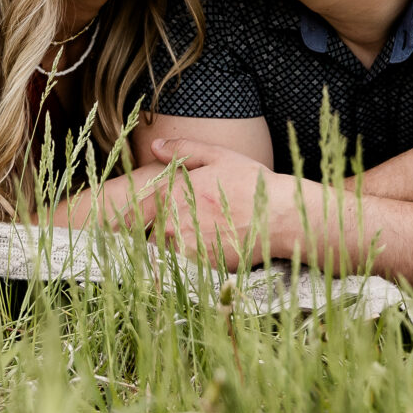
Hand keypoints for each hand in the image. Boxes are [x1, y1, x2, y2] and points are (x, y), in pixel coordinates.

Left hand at [148, 137, 289, 268]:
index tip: (140, 213)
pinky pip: (186, 265)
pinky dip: (192, 258)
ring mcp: (185, 248)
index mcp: (170, 195)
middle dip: (156, 228)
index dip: (134, 212)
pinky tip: (210, 246)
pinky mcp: (201, 267)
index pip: (135, 210)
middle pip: (148, 232)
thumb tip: (155, 146)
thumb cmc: (250, 182)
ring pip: (165, 250)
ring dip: (172, 244)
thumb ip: (183, 149)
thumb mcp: (218, 156)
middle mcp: (172, 223)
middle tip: (178, 223)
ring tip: (196, 235)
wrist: (279, 216)